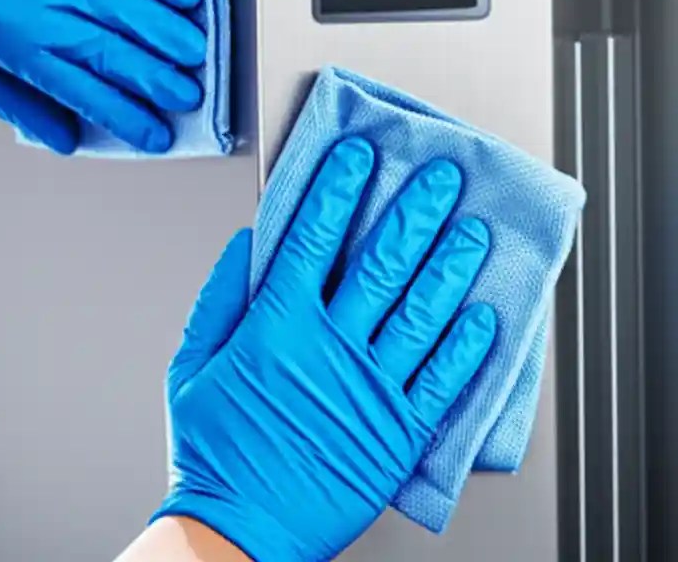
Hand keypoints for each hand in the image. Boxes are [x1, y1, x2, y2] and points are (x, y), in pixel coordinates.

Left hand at [0, 0, 205, 153]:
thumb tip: (64, 140)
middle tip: (191, 97)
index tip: (158, 136)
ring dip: (167, 31)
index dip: (128, 118)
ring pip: (127, 5)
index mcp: (19, 49)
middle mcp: (45, 10)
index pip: (86, 93)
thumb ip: (19, 105)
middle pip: (114, 52)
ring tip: (198, 53)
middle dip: (158, 80)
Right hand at [158, 137, 495, 560]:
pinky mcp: (397, 433)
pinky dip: (467, 347)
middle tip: (443, 176)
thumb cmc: (213, 455)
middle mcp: (329, 349)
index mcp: (276, 327)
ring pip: (421, 314)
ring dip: (452, 267)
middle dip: (416, 212)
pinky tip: (486, 316)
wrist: (239, 532)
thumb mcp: (190, 370)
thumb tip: (245, 243)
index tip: (361, 154)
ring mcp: (369, 390)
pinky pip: (441, 381)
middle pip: (381, 264)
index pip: (313, 239)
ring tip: (476, 232)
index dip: (339, 189)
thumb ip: (218, 301)